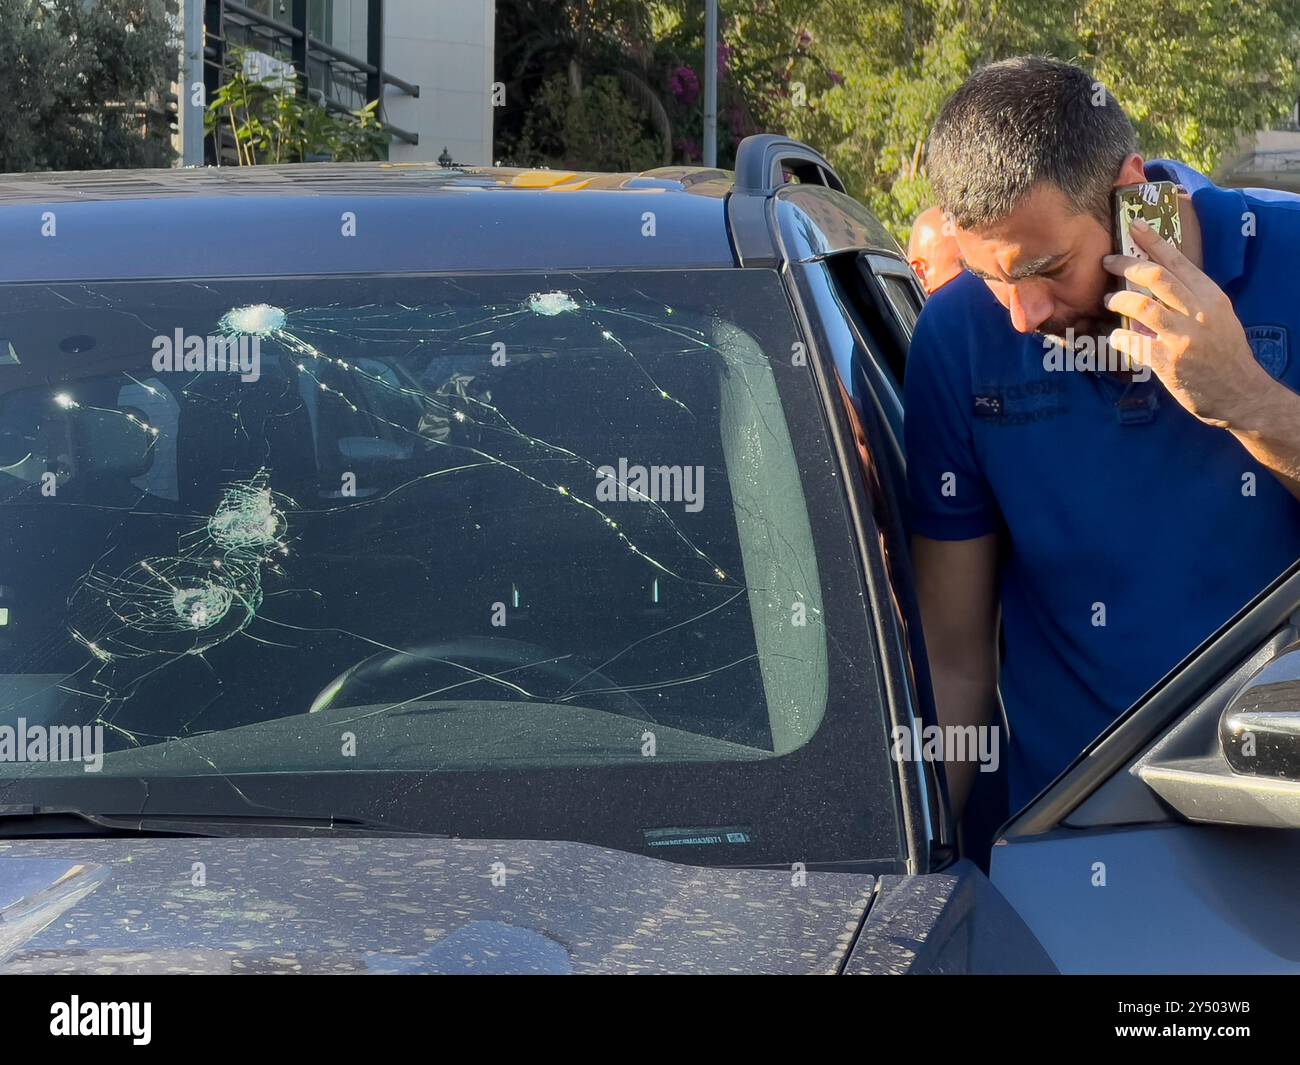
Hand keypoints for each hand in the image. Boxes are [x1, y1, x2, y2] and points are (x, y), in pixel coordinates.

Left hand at [1102, 218, 1274, 429]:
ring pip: (1142, 306)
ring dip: (1119, 300)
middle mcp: (1199, 312)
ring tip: (1108, 300)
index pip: (1179, 261)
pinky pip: (1133, 341)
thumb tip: (1155, 288)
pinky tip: (1115, 337)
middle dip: (1126, 265)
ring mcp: (1184, 337)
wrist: (1240, 393)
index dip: (1154, 242)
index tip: (1135, 227)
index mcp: (1211, 297)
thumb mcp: (1217, 319)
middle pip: (1156, 277)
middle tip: (1107, 262)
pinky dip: (1118, 337)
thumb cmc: (1225, 355)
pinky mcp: (1169, 361)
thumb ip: (1190, 302)